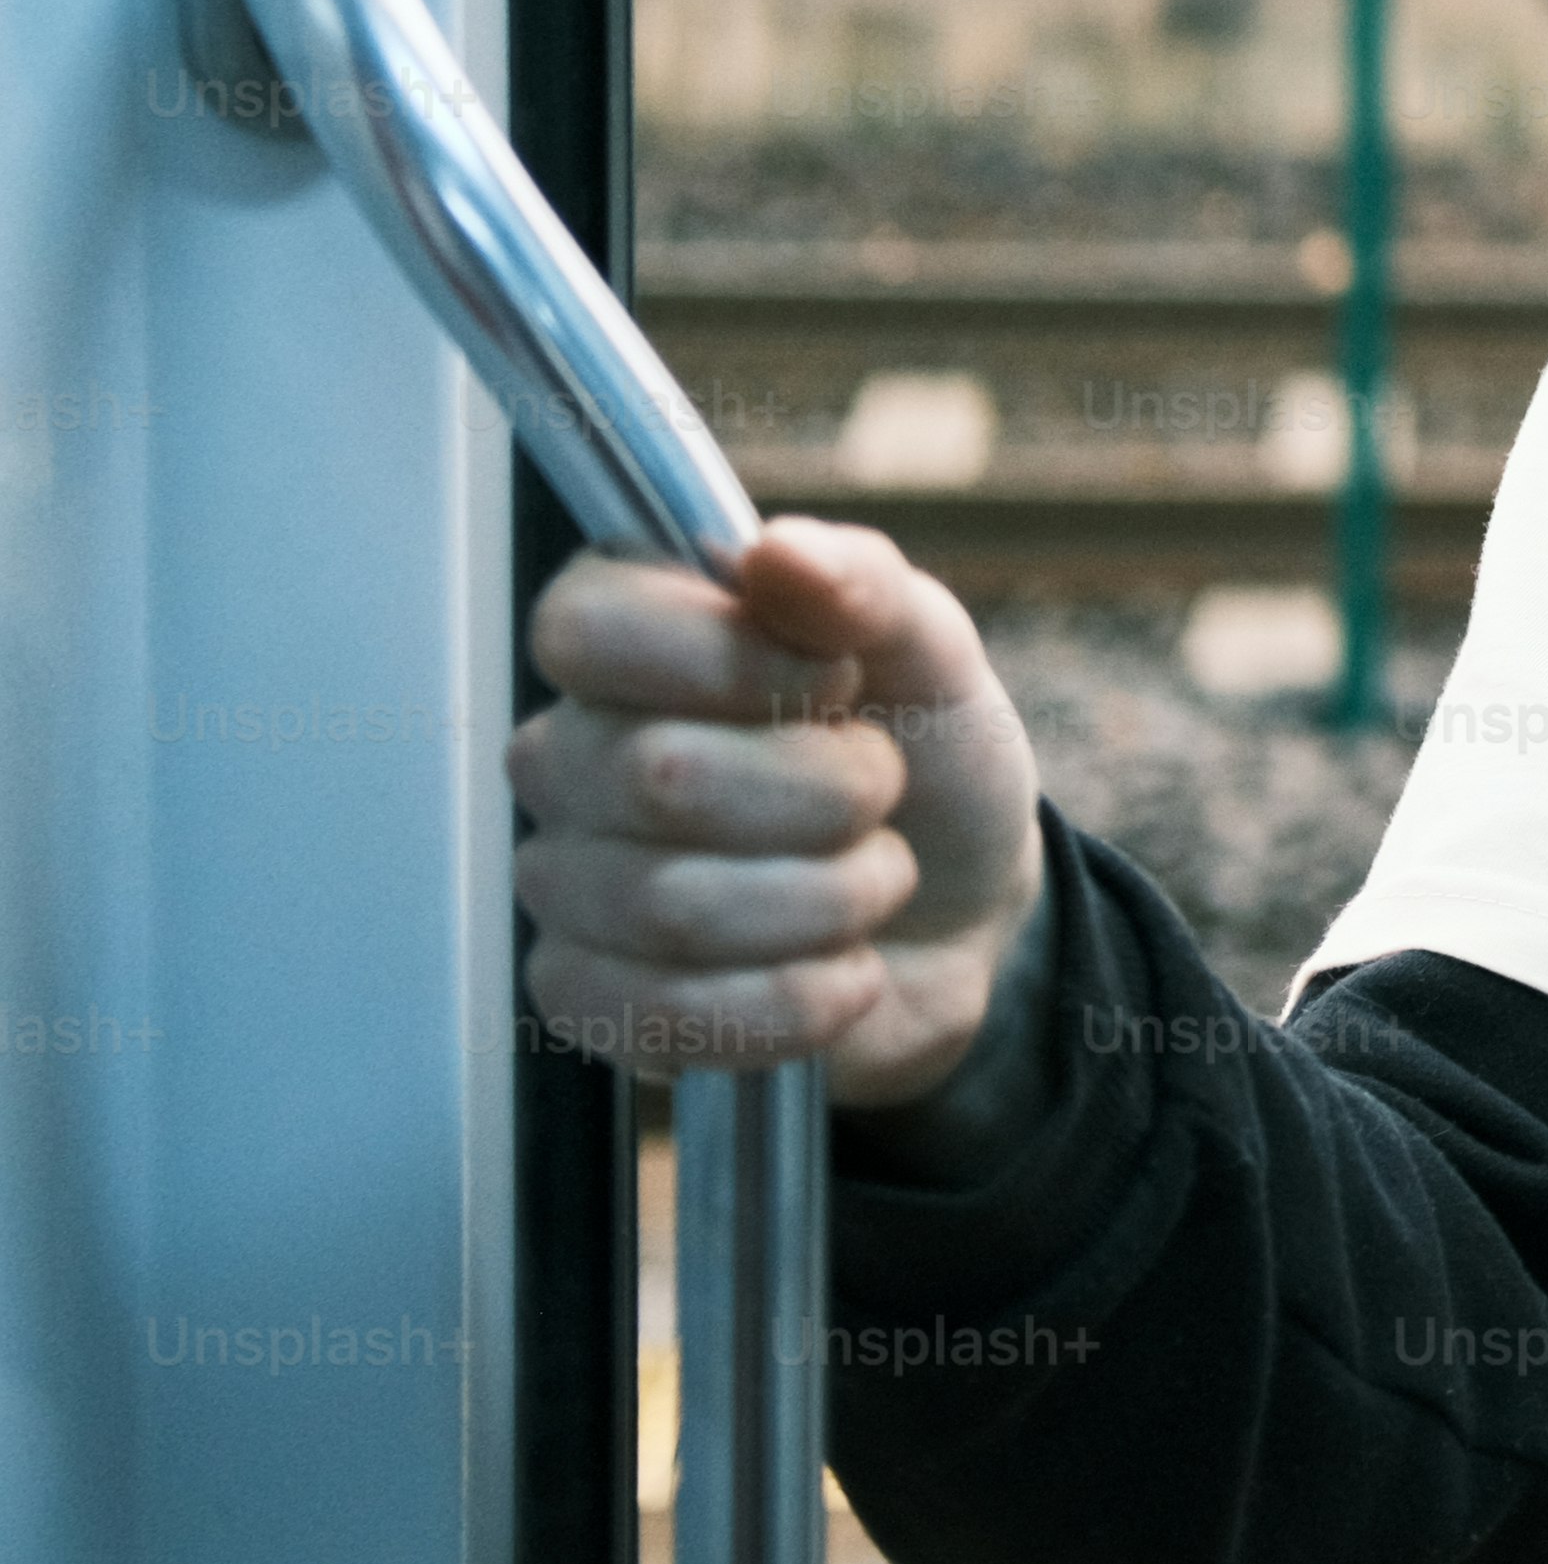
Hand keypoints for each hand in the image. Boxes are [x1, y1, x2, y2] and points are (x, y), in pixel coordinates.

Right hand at [506, 516, 1045, 1107]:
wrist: (965, 909)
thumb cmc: (926, 755)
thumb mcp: (932, 650)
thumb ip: (863, 584)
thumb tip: (774, 549)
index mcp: (625, 639)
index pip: (589, 629)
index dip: (733, 659)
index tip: (835, 678)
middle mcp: (567, 755)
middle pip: (657, 776)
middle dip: (829, 792)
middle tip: (880, 789)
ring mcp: (565, 882)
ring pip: (671, 906)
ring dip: (831, 900)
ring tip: (872, 880)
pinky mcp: (589, 998)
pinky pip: (664, 1015)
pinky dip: (798, 1000)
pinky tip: (843, 972)